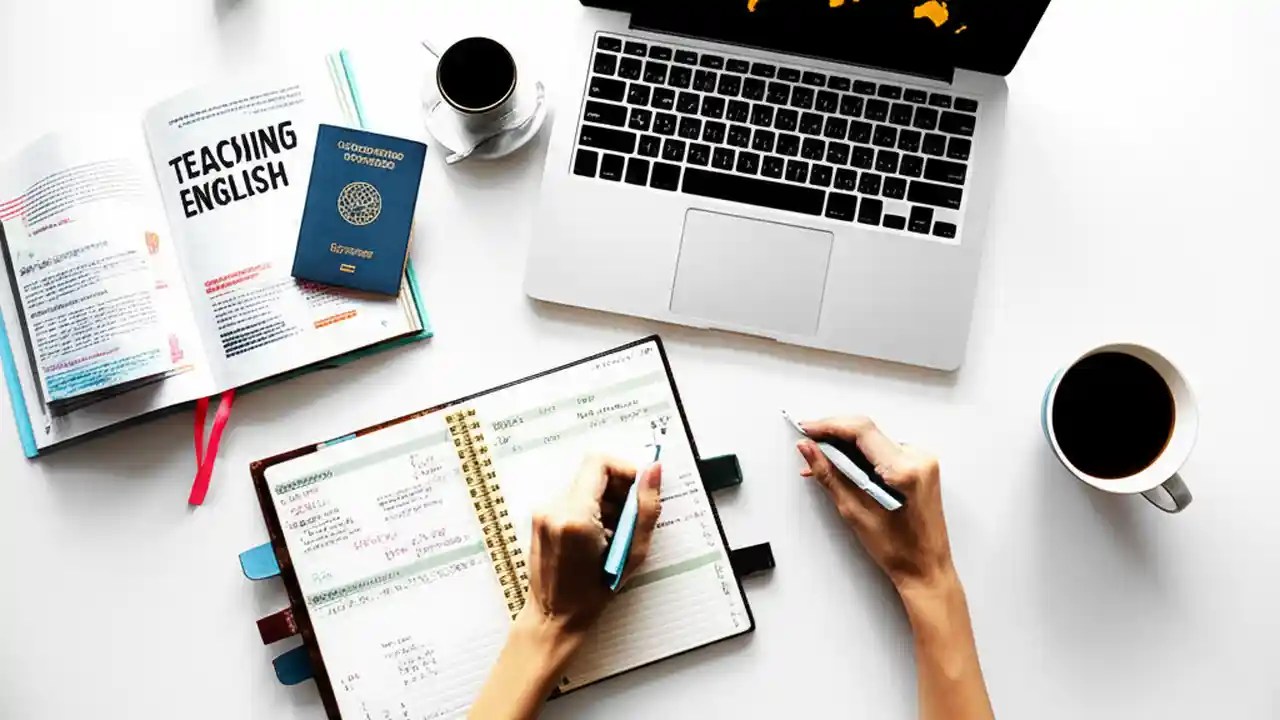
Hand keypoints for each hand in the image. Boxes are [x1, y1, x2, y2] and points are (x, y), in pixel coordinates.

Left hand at [470, 456, 662, 719]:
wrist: (554, 617)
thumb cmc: (592, 594)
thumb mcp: (631, 555)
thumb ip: (645, 509)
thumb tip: (653, 472)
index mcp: (575, 516)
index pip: (599, 463)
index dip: (626, 469)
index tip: (640, 487)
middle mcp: (554, 509)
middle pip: (593, 474)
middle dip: (618, 490)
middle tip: (631, 517)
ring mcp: (543, 513)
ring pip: (584, 487)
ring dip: (606, 503)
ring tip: (615, 534)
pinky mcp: (540, 518)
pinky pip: (572, 500)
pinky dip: (591, 511)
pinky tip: (599, 537)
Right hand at [796, 416, 953, 591]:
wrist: (926, 568)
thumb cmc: (900, 551)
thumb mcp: (855, 512)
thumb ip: (829, 475)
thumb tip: (809, 450)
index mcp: (906, 471)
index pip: (861, 431)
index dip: (829, 426)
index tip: (808, 429)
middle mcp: (919, 459)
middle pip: (867, 431)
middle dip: (834, 434)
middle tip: (809, 444)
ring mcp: (923, 460)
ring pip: (874, 438)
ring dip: (846, 445)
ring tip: (822, 460)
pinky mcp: (921, 465)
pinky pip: (885, 448)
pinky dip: (861, 454)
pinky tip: (845, 464)